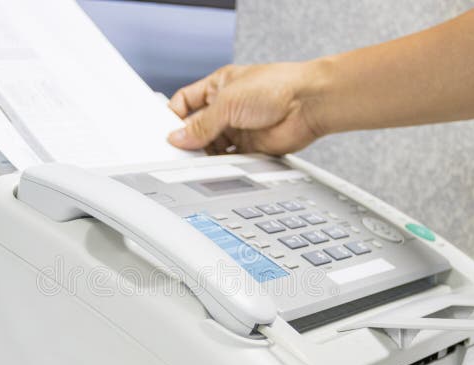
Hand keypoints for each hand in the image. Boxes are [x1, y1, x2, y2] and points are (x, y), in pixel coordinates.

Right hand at [167, 61, 327, 154]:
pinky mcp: (250, 148)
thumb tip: (178, 137)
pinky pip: (229, 160)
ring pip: (211, 147)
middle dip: (187, 140)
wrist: (309, 104)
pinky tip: (215, 168)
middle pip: (196, 129)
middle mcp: (227, 108)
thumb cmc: (276, 86)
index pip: (185, 102)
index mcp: (218, 87)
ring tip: (195, 162)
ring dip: (204, 155)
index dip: (173, 117)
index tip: (164, 133)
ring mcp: (238, 129)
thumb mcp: (228, 102)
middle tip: (178, 153)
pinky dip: (221, 166)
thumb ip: (202, 124)